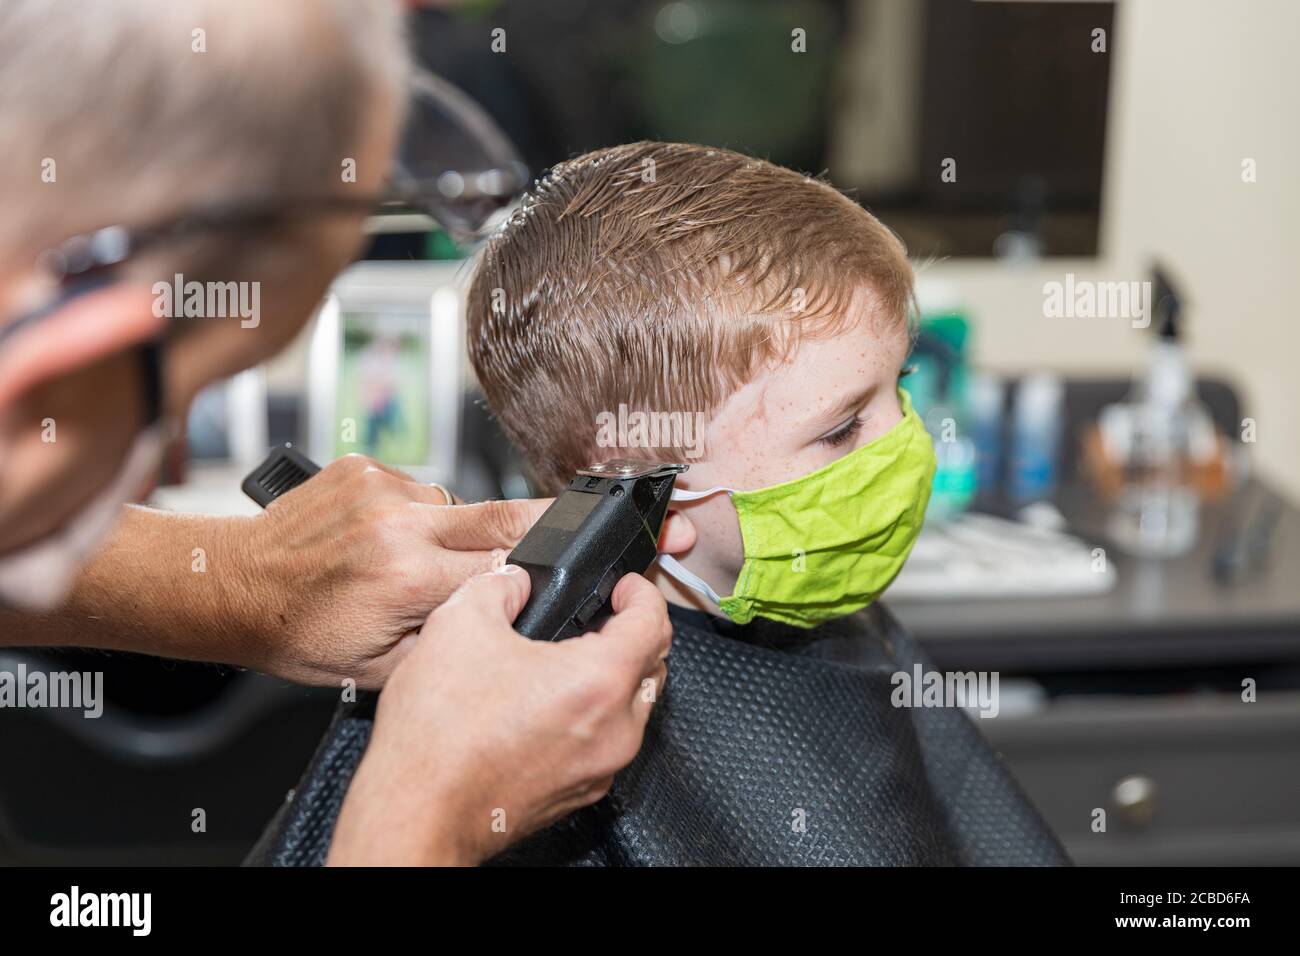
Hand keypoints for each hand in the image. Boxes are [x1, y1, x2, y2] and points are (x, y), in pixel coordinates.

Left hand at [230, 454, 550, 687]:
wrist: (236, 586)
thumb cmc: (299, 632)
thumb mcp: (383, 667)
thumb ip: (449, 639)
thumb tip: (500, 616)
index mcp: (407, 579)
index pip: (505, 568)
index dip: (527, 576)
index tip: (537, 580)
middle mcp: (398, 525)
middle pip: (505, 514)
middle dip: (541, 522)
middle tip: (567, 524)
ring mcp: (381, 489)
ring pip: (460, 504)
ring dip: (457, 529)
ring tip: (420, 556)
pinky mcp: (366, 467)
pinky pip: (422, 489)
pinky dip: (419, 512)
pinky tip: (390, 534)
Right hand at [327, 565, 671, 865]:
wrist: (417, 811)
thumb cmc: (440, 734)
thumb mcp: (460, 622)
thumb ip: (499, 585)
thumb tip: (515, 580)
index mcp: (600, 681)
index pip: (652, 622)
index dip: (641, 592)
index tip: (624, 584)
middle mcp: (615, 730)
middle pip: (652, 666)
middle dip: (632, 633)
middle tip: (598, 615)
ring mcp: (601, 768)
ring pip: (633, 708)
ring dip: (616, 676)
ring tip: (570, 656)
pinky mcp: (579, 793)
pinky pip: (607, 742)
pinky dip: (594, 715)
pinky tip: (549, 702)